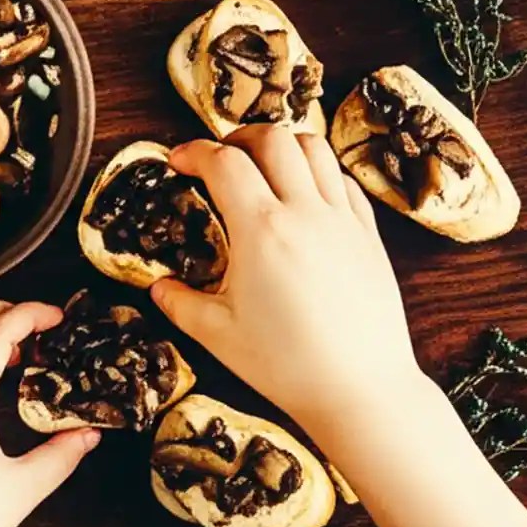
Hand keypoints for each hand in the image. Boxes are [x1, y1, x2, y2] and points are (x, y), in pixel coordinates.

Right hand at [150, 125, 422, 425]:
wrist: (361, 389)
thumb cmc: (287, 365)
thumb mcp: (217, 336)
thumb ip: (180, 303)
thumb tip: (157, 287)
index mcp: (261, 230)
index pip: (223, 162)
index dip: (194, 152)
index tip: (178, 160)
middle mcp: (304, 213)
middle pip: (273, 138)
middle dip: (238, 137)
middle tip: (220, 156)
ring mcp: (342, 220)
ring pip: (315, 149)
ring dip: (283, 145)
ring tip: (264, 164)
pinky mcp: (368, 235)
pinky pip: (344, 181)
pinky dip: (320, 172)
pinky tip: (305, 193)